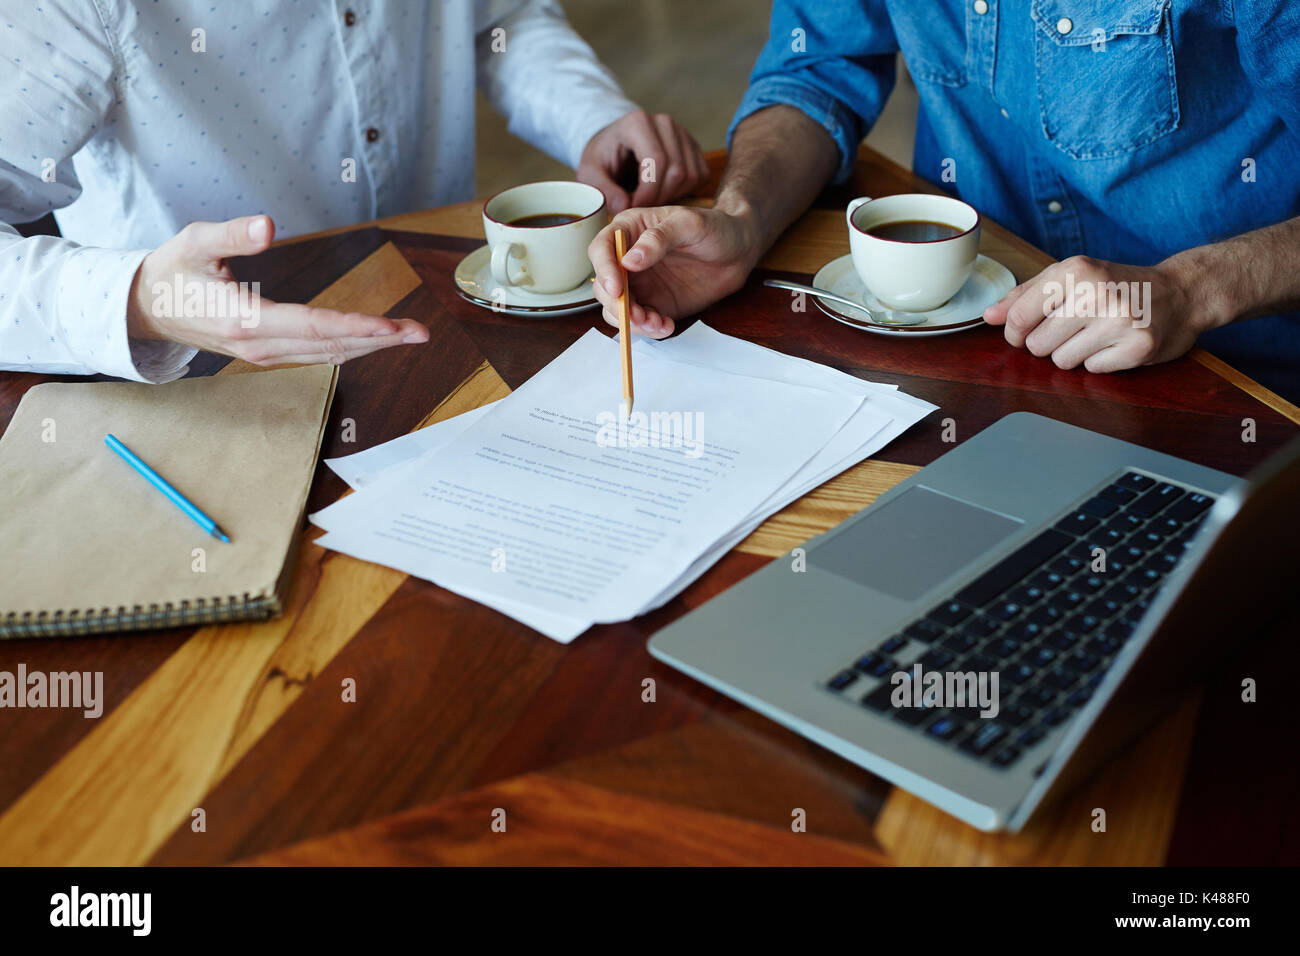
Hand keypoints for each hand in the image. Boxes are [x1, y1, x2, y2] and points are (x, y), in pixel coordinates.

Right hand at [126, 215, 428, 364]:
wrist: (144, 308)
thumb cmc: (170, 271)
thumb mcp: (192, 242)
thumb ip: (230, 234)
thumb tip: (268, 225)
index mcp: (243, 320)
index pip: (312, 326)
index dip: (356, 326)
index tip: (393, 325)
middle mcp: (259, 345)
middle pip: (331, 346)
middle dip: (380, 340)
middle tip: (420, 333)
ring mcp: (264, 353)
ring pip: (328, 355)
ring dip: (371, 347)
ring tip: (408, 335)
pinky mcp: (268, 352)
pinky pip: (317, 354)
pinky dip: (350, 348)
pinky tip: (374, 340)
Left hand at [577, 110, 709, 213]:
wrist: (615, 145)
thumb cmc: (602, 158)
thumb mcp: (590, 173)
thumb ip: (603, 190)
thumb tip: (624, 206)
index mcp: (638, 123)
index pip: (656, 160)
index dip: (648, 192)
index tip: (634, 208)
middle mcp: (664, 124)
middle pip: (676, 170)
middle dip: (659, 198)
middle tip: (641, 209)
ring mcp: (682, 133)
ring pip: (690, 175)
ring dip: (672, 197)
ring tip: (650, 200)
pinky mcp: (693, 147)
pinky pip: (700, 176)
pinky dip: (686, 192)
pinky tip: (664, 193)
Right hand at [587, 204, 759, 338]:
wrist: (737, 252)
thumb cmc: (714, 228)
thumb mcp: (689, 224)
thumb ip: (659, 238)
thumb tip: (629, 261)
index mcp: (630, 230)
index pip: (601, 249)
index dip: (604, 269)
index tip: (616, 287)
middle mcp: (627, 258)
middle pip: (603, 285)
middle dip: (617, 304)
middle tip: (639, 315)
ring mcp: (638, 284)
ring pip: (616, 309)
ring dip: (631, 322)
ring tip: (657, 323)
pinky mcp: (652, 304)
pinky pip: (638, 322)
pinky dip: (648, 329)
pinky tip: (666, 325)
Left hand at [983, 254, 1210, 371]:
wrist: (1181, 293)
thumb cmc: (1117, 285)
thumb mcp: (1072, 276)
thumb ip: (1026, 294)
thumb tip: (989, 316)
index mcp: (1076, 270)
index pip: (1020, 317)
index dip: (1015, 332)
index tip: (1024, 331)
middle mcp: (1097, 293)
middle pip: (1037, 345)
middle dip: (1048, 342)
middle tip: (1073, 328)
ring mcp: (1119, 321)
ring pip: (1061, 361)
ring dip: (1073, 353)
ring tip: (1095, 334)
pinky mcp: (1137, 348)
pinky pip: (1092, 370)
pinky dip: (1099, 361)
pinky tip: (1114, 343)